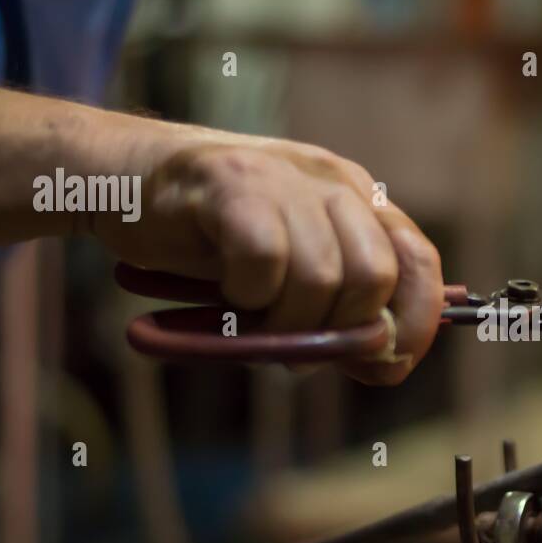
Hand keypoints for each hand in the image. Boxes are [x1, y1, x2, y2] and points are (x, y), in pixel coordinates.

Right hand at [94, 134, 444, 384]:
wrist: (122, 177)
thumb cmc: (210, 236)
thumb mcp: (290, 271)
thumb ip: (341, 309)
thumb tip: (387, 364)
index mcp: (357, 198)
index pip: (419, 259)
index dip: (417, 320)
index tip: (392, 364)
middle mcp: (330, 182)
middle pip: (375, 275)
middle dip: (341, 331)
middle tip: (299, 349)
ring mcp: (282, 178)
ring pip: (322, 276)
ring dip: (288, 322)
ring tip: (253, 320)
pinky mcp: (232, 184)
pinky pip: (265, 261)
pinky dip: (247, 295)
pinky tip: (227, 289)